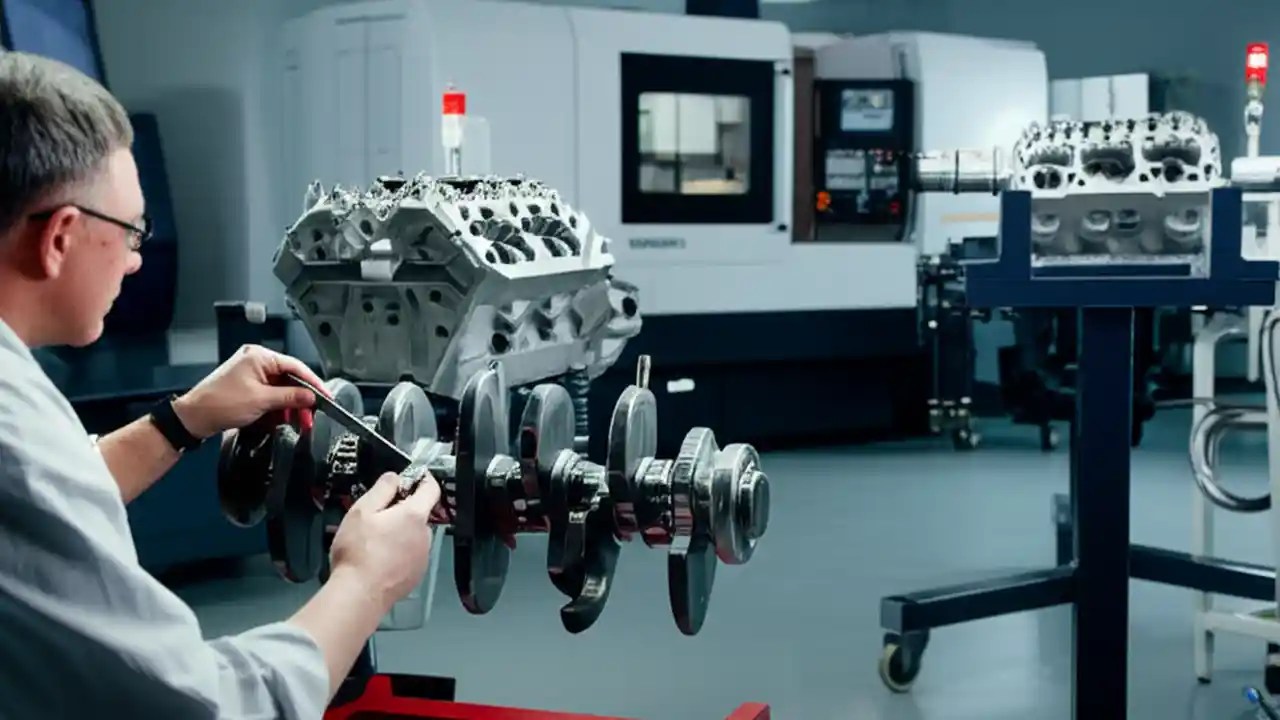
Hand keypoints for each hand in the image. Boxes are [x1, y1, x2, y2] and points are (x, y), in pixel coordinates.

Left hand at [173, 344, 329, 438]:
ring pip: (281, 388)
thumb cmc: (220, 403)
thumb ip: (291, 397)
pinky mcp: (247, 385)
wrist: (194, 417)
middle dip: (300, 399)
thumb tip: (311, 396)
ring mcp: (251, 373)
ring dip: (289, 405)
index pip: (296, 367)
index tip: (325, 396)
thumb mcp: (262, 401)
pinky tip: (282, 418)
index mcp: (260, 356)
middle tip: (310, 415)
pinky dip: (277, 406)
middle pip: (289, 378)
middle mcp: (256, 360)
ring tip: (297, 421)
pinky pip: (270, 393)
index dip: (313, 383)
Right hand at [329, 472, 441, 611]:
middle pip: (419, 514)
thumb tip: (395, 477)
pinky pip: (411, 555)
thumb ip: (382, 489)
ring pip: (414, 536)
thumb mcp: (362, 511)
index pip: (431, 489)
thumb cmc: (358, 551)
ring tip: (374, 541)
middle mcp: (425, 535)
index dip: (424, 479)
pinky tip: (379, 559)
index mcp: (414, 516)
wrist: (359, 595)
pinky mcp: (417, 575)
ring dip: (401, 533)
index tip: (413, 477)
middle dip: (403, 510)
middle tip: (378, 515)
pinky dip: (400, 553)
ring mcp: (423, 557)